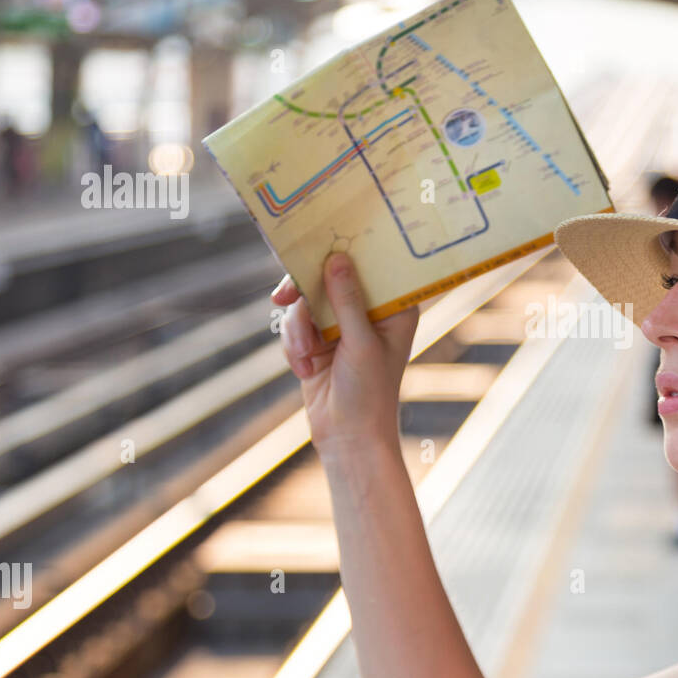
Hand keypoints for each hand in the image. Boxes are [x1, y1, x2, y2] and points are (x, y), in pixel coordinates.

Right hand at [271, 253, 419, 453]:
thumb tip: (336, 259)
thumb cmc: (369, 392)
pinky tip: (302, 368)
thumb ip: (347, 300)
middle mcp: (368, 310)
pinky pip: (294, 324)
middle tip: (283, 295)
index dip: (348, 249)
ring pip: (306, 301)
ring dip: (298, 328)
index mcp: (394, 306)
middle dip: (306, 291)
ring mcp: (341, 324)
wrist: (348, 437)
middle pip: (330, 276)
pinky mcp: (316, 340)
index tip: (323, 240)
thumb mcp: (360, 342)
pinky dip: (293, 344)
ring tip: (303, 356)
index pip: (373, 264)